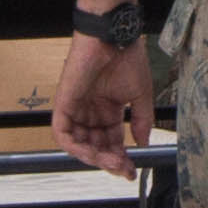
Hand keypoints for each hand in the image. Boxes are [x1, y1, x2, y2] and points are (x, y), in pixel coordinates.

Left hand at [51, 31, 152, 174]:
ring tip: (113, 162)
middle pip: (96, 146)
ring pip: (79, 144)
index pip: (111, 141)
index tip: (131, 170)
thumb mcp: (140, 95)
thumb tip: (143, 143)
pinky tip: (92, 153)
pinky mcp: (63, 104)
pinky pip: (63, 134)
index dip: (120, 157)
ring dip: (95, 157)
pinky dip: (75, 147)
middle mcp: (90, 112)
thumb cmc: (126, 58)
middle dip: (109, 161)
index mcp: (107, 109)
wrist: (113, 38)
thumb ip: (141, 121)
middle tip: (124, 169)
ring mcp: (76, 109)